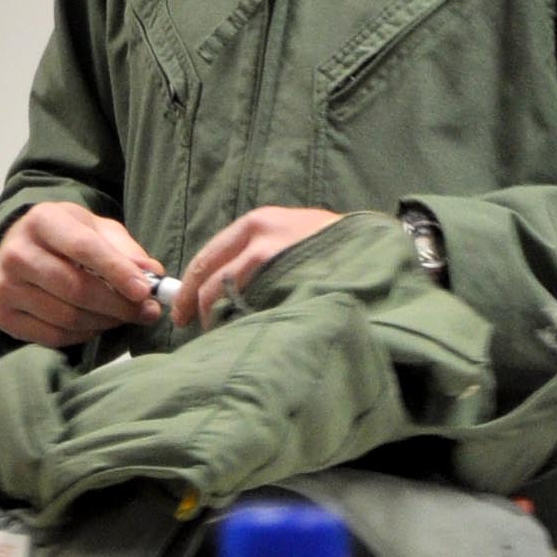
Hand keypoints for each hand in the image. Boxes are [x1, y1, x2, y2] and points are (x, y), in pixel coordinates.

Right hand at [0, 201, 164, 348]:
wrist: (18, 249)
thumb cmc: (65, 238)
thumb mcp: (96, 229)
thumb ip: (125, 249)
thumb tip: (153, 274)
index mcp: (41, 220)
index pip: (83, 248)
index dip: (117, 271)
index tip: (146, 291)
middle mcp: (16, 252)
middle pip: (76, 289)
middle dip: (118, 305)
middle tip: (147, 312)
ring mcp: (4, 286)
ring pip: (67, 317)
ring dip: (105, 322)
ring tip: (123, 316)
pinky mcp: (1, 314)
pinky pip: (53, 337)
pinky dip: (83, 335)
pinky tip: (96, 323)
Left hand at [173, 205, 344, 328]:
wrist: (375, 245)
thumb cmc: (332, 245)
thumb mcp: (291, 233)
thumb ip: (258, 250)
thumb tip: (221, 284)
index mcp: (257, 223)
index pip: (208, 256)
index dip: (190, 286)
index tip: (181, 310)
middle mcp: (260, 235)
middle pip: (209, 274)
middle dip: (194, 304)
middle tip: (187, 326)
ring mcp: (275, 256)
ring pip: (226, 291)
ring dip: (216, 316)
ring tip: (220, 333)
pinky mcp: (291, 277)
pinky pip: (254, 305)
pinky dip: (242, 320)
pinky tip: (246, 331)